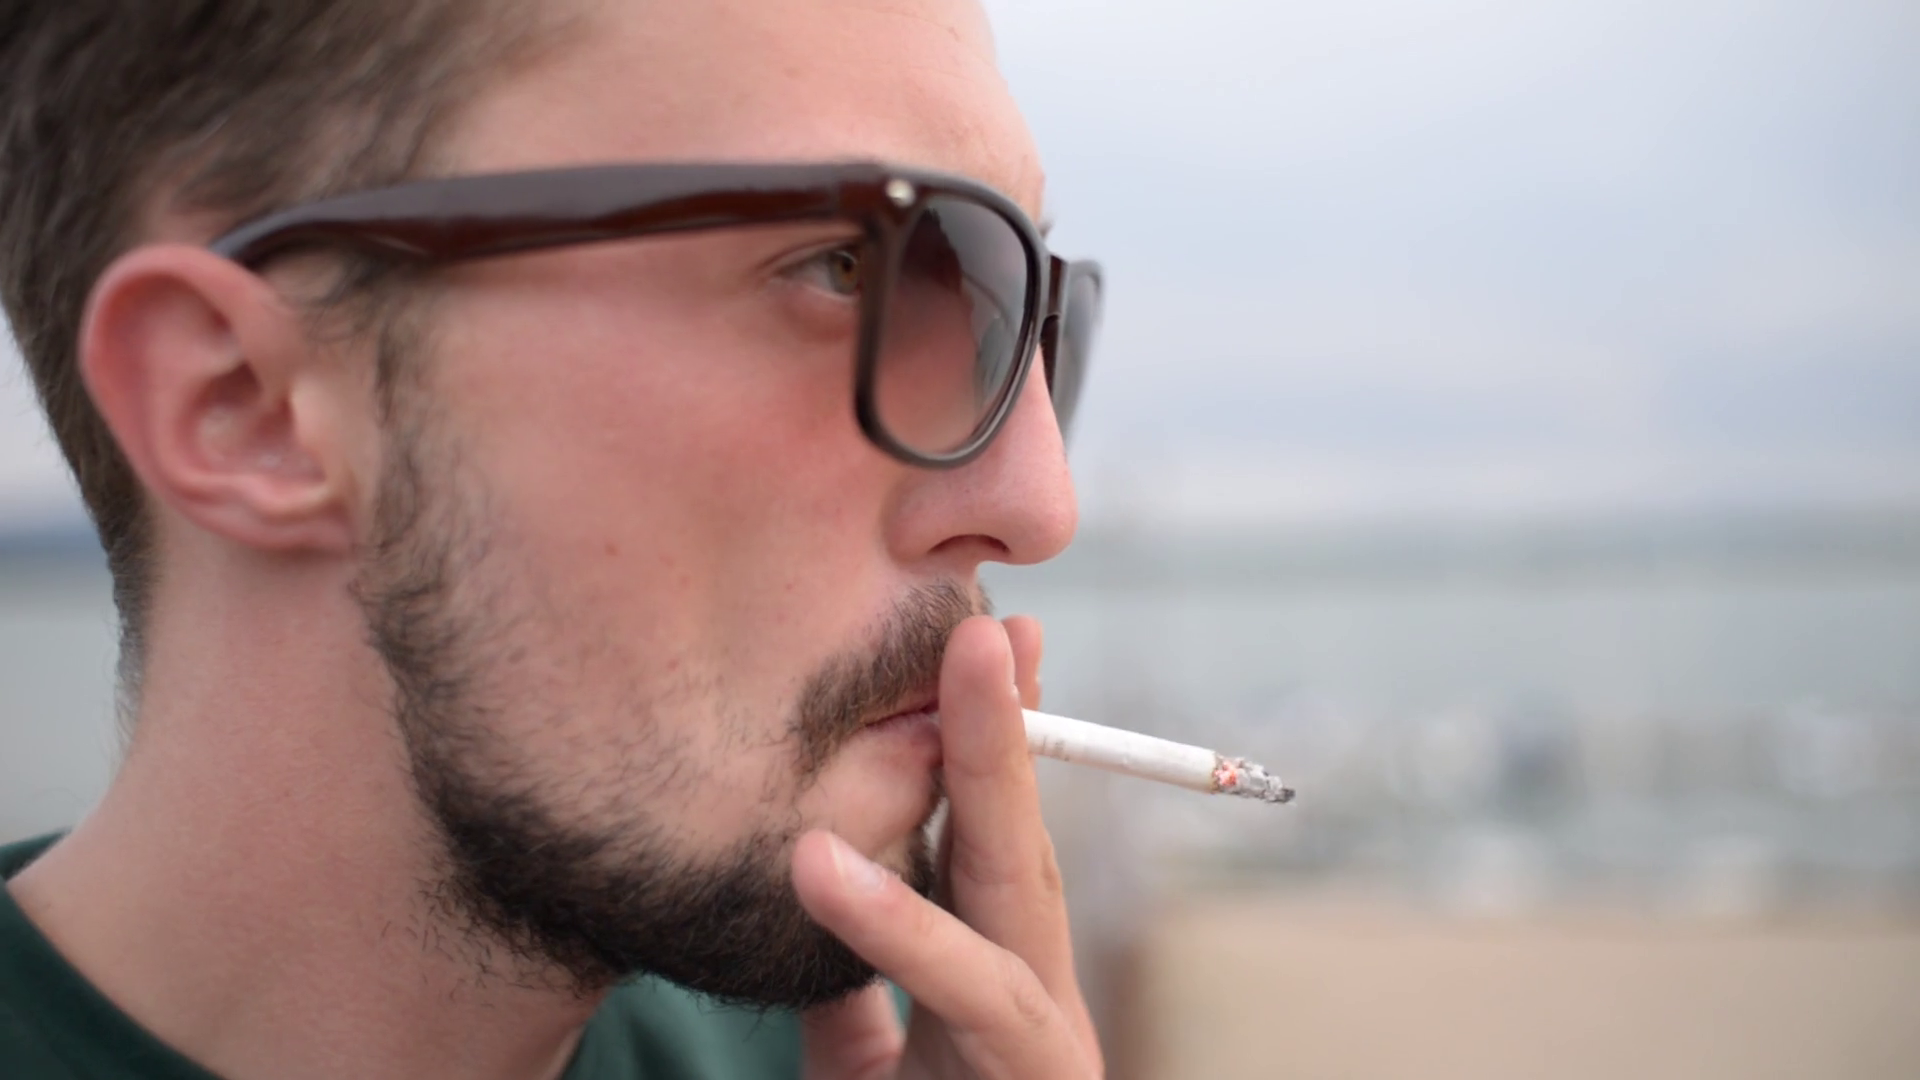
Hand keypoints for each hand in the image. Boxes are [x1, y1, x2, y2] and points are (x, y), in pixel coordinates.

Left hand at [790, 615, 1102, 1079]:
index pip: (992, 840)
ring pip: (1016, 884)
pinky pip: (970, 989)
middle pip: (1016, 837)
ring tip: (964, 668)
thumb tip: (812, 891)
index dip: (988, 741)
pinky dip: (897, 923)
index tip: (979, 641)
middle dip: (1005, 722)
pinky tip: (820, 863)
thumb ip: (849, 997)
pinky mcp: (1036, 1071)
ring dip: (989, 767)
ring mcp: (1046, 1034)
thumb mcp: (865, 1071)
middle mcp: (1035, 994)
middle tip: (984, 620)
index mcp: (1002, 982)